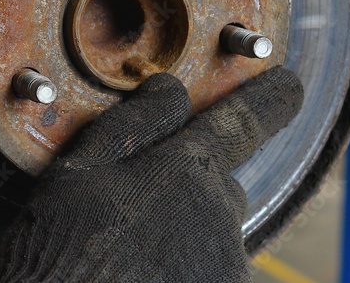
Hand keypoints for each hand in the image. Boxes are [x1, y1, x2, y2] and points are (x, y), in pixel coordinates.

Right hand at [0, 66, 303, 282]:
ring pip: (215, 235)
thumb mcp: (78, 173)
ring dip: (186, 236)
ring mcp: (226, 264)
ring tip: (130, 255)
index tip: (288, 85)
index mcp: (186, 171)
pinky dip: (186, 270)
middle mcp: (219, 216)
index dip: (269, 100)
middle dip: (191, 189)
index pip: (240, 122)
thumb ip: (132, 126)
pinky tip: (143, 275)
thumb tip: (168, 88)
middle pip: (221, 187)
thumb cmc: (60, 249)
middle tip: (136, 209)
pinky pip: (213, 271)